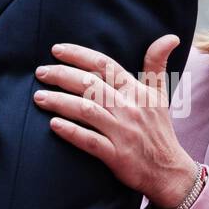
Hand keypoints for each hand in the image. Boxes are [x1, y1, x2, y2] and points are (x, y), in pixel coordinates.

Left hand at [33, 36, 197, 208]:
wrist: (168, 171)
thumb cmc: (159, 131)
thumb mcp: (161, 95)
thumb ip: (157, 65)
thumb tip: (170, 37)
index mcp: (137, 91)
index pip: (105, 65)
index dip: (79, 55)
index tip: (56, 50)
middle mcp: (130, 108)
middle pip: (91, 84)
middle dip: (61, 75)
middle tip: (40, 73)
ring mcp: (123, 132)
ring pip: (86, 110)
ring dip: (59, 101)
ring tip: (38, 97)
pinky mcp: (117, 155)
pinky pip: (90, 141)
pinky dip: (71, 132)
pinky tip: (53, 125)